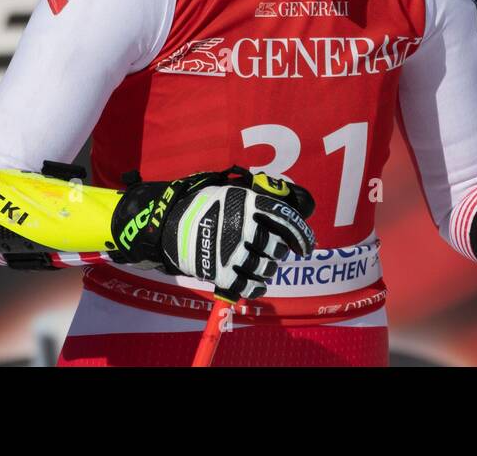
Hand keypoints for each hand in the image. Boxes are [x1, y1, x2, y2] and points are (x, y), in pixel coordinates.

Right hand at [110, 166, 315, 300]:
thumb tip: (298, 204)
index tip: (307, 246)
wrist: (169, 225)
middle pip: (277, 247)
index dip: (301, 234)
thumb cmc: (206, 206)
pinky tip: (254, 282)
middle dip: (278, 251)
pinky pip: (250, 286)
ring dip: (267, 268)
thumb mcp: (234, 191)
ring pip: (266, 268)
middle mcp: (243, 225)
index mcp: (248, 202)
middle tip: (272, 251)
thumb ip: (262, 197)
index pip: (286, 218)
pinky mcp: (221, 272)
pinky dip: (256, 286)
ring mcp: (232, 250)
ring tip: (260, 264)